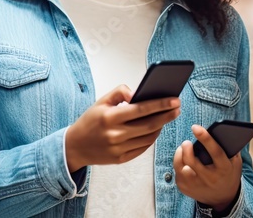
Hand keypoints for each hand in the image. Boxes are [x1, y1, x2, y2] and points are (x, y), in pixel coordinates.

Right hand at [65, 85, 180, 171]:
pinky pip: (142, 148)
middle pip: (149, 125)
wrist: (75, 146)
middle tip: (177, 108)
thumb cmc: (90, 121)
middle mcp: (115, 134)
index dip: (160, 104)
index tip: (174, 99)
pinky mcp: (121, 159)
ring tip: (167, 117)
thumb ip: (120, 92)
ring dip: (161, 127)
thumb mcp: (101, 102)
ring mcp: (118, 149)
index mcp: (109, 117)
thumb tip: (138, 94)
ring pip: (149, 138)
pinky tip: (156, 129)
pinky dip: (152, 138)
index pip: (141, 109)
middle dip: (167, 115)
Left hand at [173, 124, 242, 211]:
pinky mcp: (185, 189)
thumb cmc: (228, 174)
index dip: (205, 138)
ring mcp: (197, 186)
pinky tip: (182, 160)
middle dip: (186, 148)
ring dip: (179, 155)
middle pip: (192, 161)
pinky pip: (177, 173)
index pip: (215, 152)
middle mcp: (210, 179)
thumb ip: (229, 148)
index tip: (195, 127)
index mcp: (224, 169)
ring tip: (183, 149)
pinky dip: (178, 163)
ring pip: (181, 167)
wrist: (223, 199)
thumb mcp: (235, 162)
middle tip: (186, 142)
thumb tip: (217, 131)